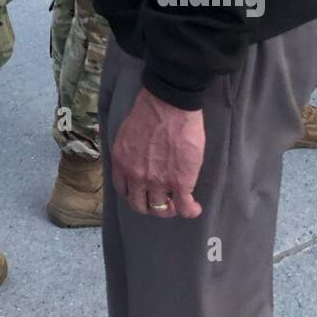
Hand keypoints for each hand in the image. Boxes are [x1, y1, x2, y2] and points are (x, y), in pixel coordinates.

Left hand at [111, 87, 203, 218]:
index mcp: (121, 163)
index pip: (123, 190)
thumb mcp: (127, 134)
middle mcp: (136, 176)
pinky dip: (190, 211)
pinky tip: (195, 208)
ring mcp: (157, 182)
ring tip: (178, 203)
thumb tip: (138, 161)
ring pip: (161, 209)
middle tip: (161, 200)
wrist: (169, 105)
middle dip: (150, 206)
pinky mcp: (180, 182)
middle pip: (140, 205)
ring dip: (170, 209)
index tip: (143, 192)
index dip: (134, 194)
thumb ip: (129, 153)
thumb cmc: (150, 111)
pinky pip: (184, 207)